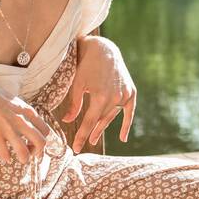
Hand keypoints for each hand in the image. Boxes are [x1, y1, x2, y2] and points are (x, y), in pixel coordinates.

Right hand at [0, 86, 52, 164]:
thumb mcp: (15, 100)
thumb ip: (22, 112)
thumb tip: (27, 121)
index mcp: (28, 112)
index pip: (45, 131)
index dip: (43, 140)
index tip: (36, 143)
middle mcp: (21, 121)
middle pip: (40, 143)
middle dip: (38, 152)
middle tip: (31, 154)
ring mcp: (8, 129)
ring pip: (24, 152)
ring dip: (24, 158)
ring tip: (21, 159)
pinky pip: (5, 153)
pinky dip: (6, 157)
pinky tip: (4, 156)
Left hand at [62, 35, 136, 153]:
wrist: (104, 49)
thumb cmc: (86, 64)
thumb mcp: (77, 84)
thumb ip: (75, 105)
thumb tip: (67, 121)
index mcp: (100, 97)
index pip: (89, 122)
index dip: (81, 136)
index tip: (76, 148)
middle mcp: (115, 98)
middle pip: (100, 121)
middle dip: (90, 133)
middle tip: (82, 145)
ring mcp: (124, 95)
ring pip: (111, 116)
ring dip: (102, 127)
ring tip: (93, 138)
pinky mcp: (130, 91)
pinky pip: (129, 112)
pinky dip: (126, 124)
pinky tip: (123, 138)